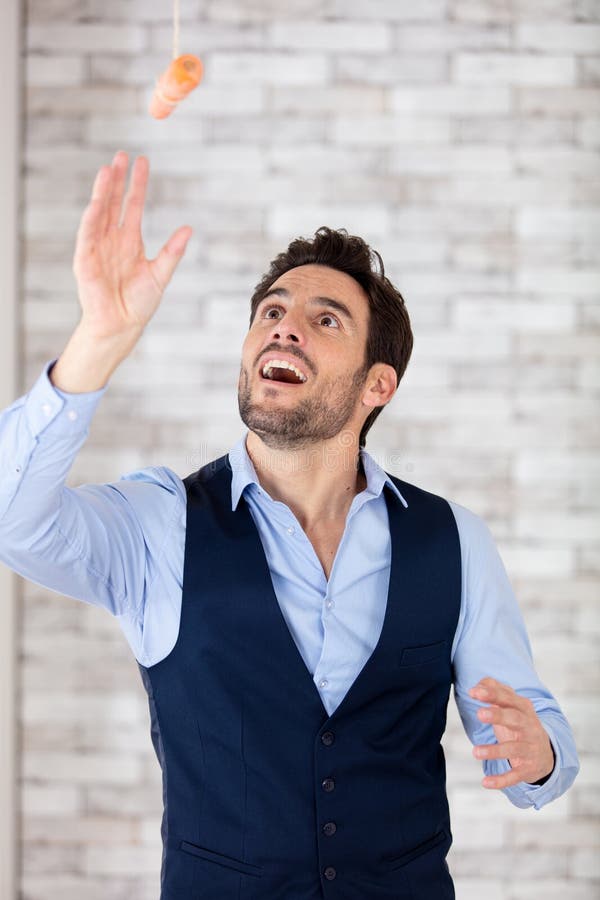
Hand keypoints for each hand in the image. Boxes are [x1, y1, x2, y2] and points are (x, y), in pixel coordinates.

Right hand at [72, 150, 192, 340]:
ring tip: (107, 169)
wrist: (123, 325)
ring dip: (102, 192)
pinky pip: (87, 236)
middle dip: (117, 179)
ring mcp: (97, 248)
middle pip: (113, 202)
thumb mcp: (161, 274)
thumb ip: (173, 252)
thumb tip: (188, 228)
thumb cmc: (139, 303)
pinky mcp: (85, 261)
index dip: (137, 184)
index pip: (133, 205)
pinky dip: (91, 219)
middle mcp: (112, 239)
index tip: (141, 161)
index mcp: (130, 240)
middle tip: (121, 155)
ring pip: (99, 213)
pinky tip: (96, 203)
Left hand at [468, 676, 554, 788]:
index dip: (491, 694)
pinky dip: (502, 780)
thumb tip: (477, 685)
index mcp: (523, 708)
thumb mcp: (510, 706)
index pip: (508, 698)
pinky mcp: (529, 768)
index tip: (473, 692)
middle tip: (479, 714)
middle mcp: (529, 727)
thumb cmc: (519, 724)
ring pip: (514, 748)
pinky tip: (486, 782)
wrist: (546, 754)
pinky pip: (516, 775)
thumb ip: (494, 690)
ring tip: (476, 752)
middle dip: (498, 716)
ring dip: (495, 751)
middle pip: (515, 719)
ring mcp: (530, 748)